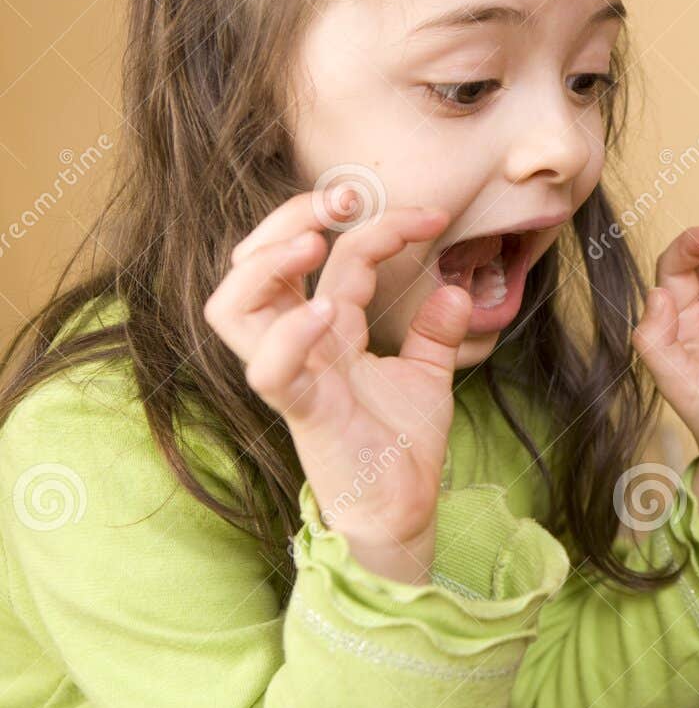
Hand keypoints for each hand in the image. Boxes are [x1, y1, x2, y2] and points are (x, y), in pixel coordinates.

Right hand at [204, 192, 472, 583]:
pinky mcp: (302, 412)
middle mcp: (301, 345)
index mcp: (329, 330)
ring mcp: (294, 375)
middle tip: (345, 197)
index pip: (336, 257)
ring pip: (232, 307)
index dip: (380, 225)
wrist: (403, 510)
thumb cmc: (402, 447)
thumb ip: (435, 332)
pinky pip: (269, 371)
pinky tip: (329, 313)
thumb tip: (457, 289)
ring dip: (266, 263)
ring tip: (315, 243)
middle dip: (290, 216)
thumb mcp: (427, 377)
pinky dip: (289, 337)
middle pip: (257, 262)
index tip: (434, 215)